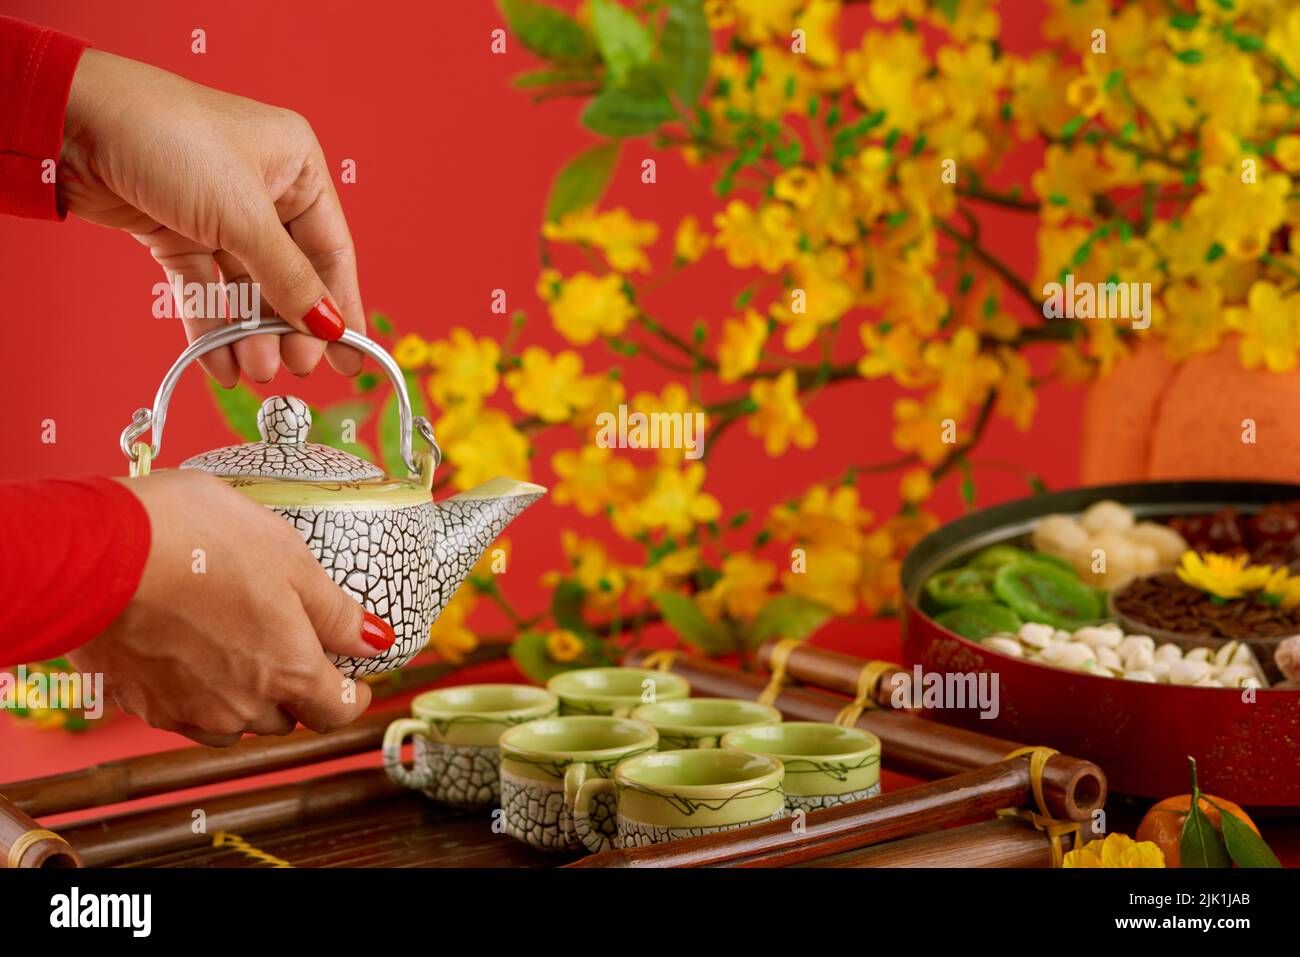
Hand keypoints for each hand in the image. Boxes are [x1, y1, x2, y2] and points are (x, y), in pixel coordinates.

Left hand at [58, 48, 363, 385]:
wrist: (73, 120)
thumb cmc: (169, 138)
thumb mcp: (243, 214)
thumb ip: (289, 278)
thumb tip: (329, 326)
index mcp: (296, 167)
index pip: (331, 250)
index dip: (341, 305)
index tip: (348, 354)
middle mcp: (264, 190)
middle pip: (291, 275)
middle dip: (290, 326)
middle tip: (294, 367)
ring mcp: (219, 214)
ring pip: (247, 289)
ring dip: (252, 334)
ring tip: (254, 370)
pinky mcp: (177, 233)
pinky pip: (206, 290)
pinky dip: (214, 327)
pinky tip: (222, 362)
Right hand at [66, 470, 391, 745]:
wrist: (98, 552)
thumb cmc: (200, 541)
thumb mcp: (291, 558)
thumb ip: (336, 611)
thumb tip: (376, 640)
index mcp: (289, 673)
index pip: (338, 711)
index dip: (352, 695)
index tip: (356, 679)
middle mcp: (241, 706)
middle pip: (285, 718)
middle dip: (297, 691)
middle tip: (291, 645)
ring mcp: (187, 710)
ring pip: (233, 721)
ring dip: (245, 696)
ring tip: (237, 645)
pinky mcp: (139, 702)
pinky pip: (183, 712)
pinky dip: (196, 691)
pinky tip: (188, 650)